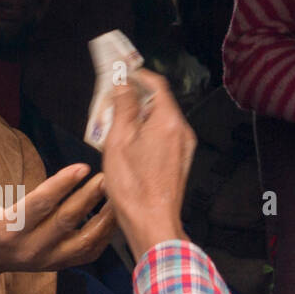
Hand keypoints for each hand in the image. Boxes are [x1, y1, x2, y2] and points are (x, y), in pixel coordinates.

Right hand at [0, 160, 116, 293]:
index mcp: (6, 232)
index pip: (39, 206)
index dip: (61, 185)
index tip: (82, 167)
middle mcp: (29, 250)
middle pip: (66, 222)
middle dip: (89, 198)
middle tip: (108, 176)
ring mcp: (46, 261)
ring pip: (84, 242)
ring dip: (104, 219)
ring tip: (117, 194)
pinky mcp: (57, 265)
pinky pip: (88, 253)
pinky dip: (105, 234)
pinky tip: (113, 213)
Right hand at [102, 70, 194, 260]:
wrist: (151, 223)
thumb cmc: (134, 188)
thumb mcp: (118, 141)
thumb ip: (122, 109)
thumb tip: (123, 86)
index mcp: (167, 121)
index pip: (156, 84)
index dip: (137, 74)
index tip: (121, 71)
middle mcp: (180, 131)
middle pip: (158, 101)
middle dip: (134, 96)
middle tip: (111, 98)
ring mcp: (182, 147)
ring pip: (159, 119)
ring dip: (138, 115)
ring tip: (114, 122)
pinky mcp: (179, 160)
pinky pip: (162, 136)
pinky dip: (145, 131)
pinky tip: (126, 142)